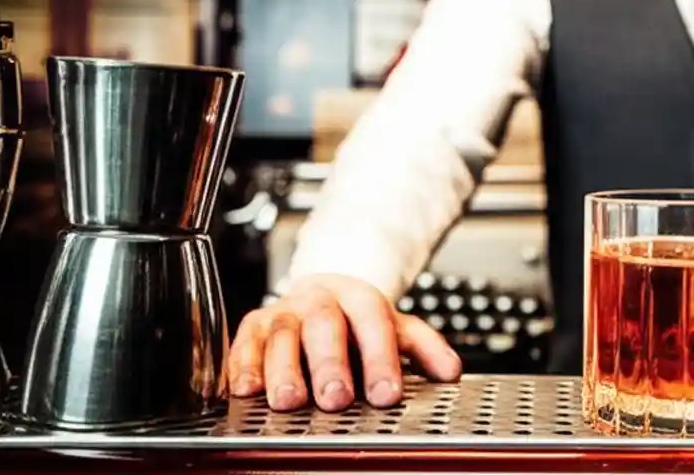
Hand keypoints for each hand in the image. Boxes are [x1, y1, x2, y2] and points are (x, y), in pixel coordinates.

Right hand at [227, 274, 462, 411]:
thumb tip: (451, 372)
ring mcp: (285, 312)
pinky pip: (243, 343)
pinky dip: (242, 366)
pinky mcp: (253, 326)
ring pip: (282, 334)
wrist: (320, 293)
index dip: (380, 359)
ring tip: (288, 400)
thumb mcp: (395, 328)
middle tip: (336, 399)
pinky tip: (246, 389)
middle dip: (330, 364)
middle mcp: (320, 301)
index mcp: (360, 299)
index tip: (386, 394)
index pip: (374, 323)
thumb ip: (423, 347)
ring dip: (283, 369)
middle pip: (324, 326)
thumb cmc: (358, 320)